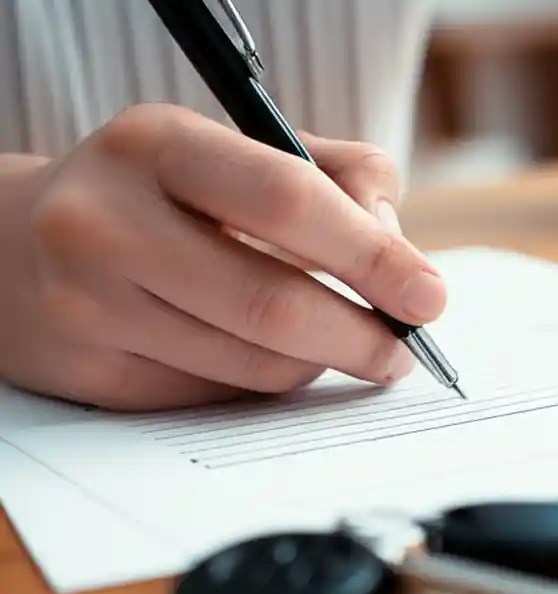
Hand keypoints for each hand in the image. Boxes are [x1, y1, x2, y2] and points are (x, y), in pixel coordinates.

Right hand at [0, 104, 445, 410]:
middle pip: (271, 304)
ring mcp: (87, 305)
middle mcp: (106, 222)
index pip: (288, 201)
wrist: (14, 241)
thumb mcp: (233, 149)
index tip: (429, 295)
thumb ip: (336, 177)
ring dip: (319, 363)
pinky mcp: (86, 373)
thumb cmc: (158, 191)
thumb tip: (400, 252)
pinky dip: (265, 383)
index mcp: (156, 145)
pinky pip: (215, 396)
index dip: (373, 256)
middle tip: (403, 350)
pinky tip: (270, 357)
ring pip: (250, 364)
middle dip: (361, 336)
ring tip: (346, 346)